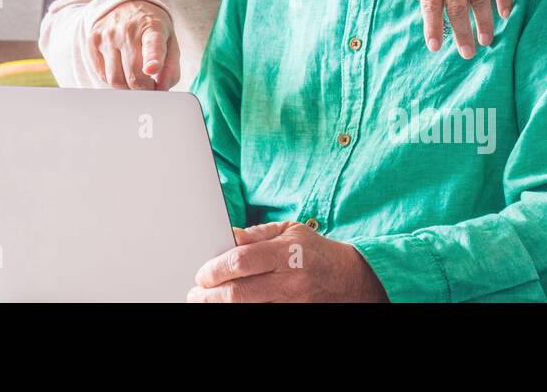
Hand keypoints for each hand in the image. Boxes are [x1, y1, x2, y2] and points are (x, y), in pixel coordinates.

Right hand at [87, 0, 180, 89]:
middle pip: (134, 75)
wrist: (124, 3)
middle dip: (144, 89)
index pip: (153, 45)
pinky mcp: (93, 42)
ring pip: (115, 80)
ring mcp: (108, 36)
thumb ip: (171, 67)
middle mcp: (128, 30)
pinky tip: (120, 70)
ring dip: (127, 88)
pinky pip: (102, 75)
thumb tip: (162, 88)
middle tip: (150, 87)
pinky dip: (113, 80)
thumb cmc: (150, 27)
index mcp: (153, 27)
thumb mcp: (169, 40)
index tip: (152, 68)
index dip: (153, 59)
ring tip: (135, 79)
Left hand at [187, 221, 388, 301]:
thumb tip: (227, 236)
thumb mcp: (289, 231)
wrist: (350, 279)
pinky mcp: (293, 315)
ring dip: (220, 307)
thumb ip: (257, 234)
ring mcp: (292, 302)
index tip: (202, 274)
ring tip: (206, 302)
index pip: (241, 261)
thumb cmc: (315, 252)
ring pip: (247, 309)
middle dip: (210, 295)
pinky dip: (242, 311)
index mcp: (286, 253)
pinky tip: (229, 307)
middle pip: (239, 292)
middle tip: (196, 293)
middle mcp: (289, 281)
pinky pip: (260, 315)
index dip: (215, 269)